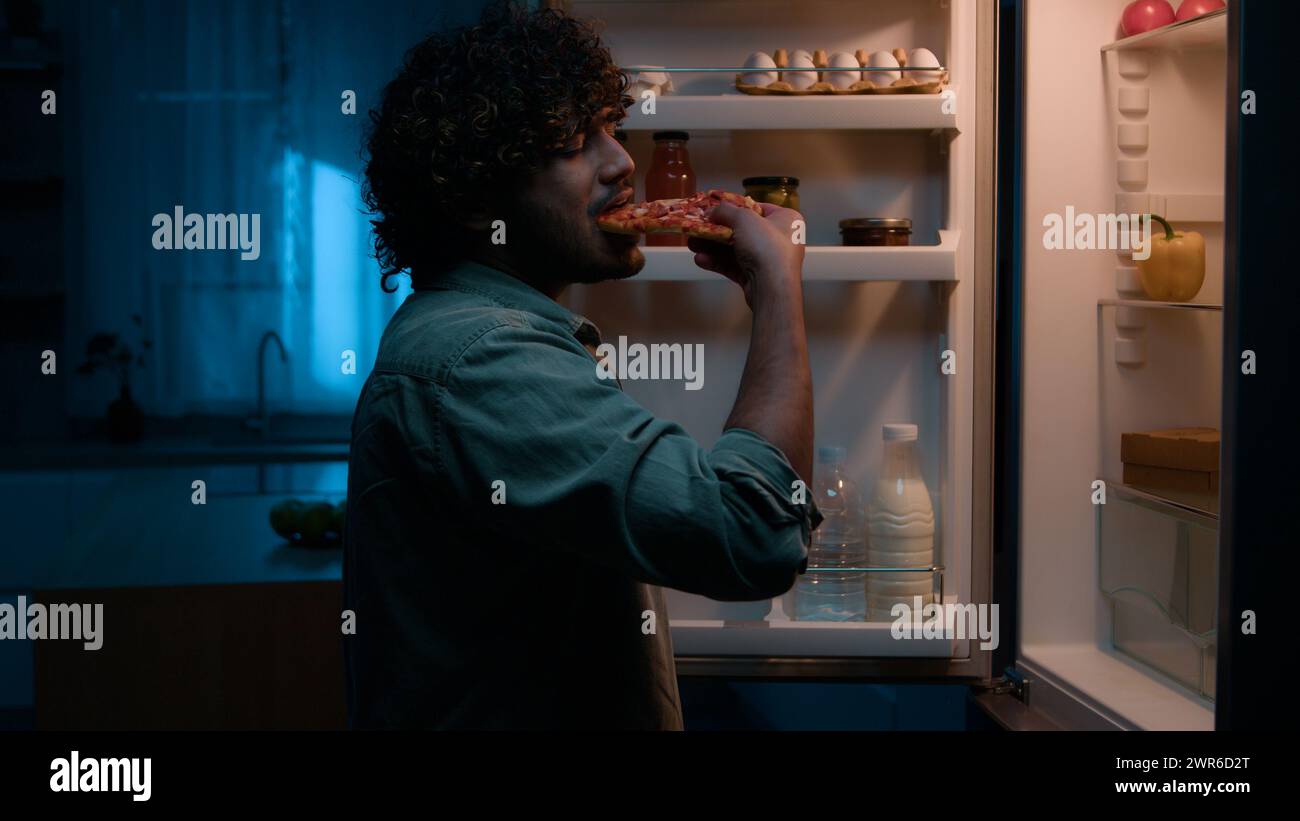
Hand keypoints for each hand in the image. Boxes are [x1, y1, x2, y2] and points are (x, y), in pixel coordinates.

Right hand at [687, 202, 804, 308]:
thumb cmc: (765, 245)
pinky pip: (734, 266)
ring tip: (692, 245)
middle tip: (697, 229)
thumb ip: (725, 211)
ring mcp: (767, 260)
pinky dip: (717, 262)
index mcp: (785, 219)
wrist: (772, 287)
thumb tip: (711, 211)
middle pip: (742, 230)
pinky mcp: (756, 277)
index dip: (735, 207)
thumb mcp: (743, 218)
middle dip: (716, 230)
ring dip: (712, 246)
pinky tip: (700, 259)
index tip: (715, 209)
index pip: (757, 208)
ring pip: (735, 249)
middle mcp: (779, 238)